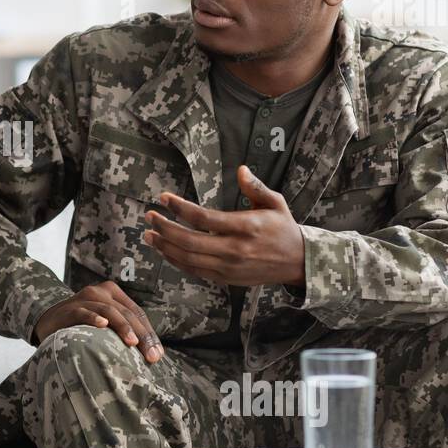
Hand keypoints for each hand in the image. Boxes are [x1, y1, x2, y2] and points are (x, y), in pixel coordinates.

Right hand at [33, 281, 163, 362]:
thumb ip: (123, 330)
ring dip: (123, 327)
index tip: (157, 355)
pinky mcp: (69, 309)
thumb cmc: (82, 326)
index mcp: (113, 293)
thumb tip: (152, 354)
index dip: (149, 333)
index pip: (137, 313)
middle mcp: (100, 292)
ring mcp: (84, 299)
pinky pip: (83, 312)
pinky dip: (93, 318)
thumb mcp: (105, 322)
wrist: (48, 321)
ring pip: (109, 311)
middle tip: (151, 356)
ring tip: (132, 343)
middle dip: (142, 336)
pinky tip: (102, 325)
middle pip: (127, 313)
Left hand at [142, 165, 305, 286]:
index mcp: (246, 227)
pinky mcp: (225, 278)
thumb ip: (256, 187)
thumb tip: (240, 169)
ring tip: (149, 234)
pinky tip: (164, 250)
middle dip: (165, 228)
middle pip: (189, 241)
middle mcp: (235, 249)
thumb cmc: (283, 228)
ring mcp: (229, 266)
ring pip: (188, 259)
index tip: (163, 197)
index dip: (180, 208)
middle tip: (149, 216)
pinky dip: (176, 261)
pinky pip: (194, 271)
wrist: (298, 262)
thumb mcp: (275, 203)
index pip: (204, 218)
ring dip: (165, 246)